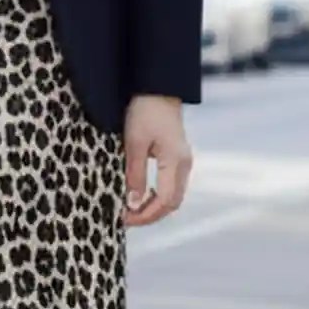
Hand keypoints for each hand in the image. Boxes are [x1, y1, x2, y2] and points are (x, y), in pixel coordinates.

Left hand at [122, 95, 193, 226]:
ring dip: (153, 207)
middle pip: (171, 203)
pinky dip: (157, 196)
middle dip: (149, 215)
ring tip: (130, 210)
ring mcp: (183, 161)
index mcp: (175, 161)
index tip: (124, 220)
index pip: (164, 201)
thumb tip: (132, 204)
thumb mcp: (134, 143)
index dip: (144, 215)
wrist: (157, 88)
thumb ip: (134, 174)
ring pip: (173, 196)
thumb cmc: (144, 111)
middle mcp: (184, 164)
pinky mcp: (178, 158)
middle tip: (125, 220)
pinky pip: (171, 186)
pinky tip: (141, 195)